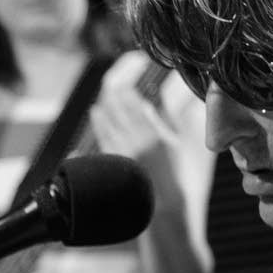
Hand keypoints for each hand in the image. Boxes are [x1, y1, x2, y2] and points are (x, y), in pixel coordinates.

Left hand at [88, 52, 178, 186]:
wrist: (161, 205)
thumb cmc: (174, 173)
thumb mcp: (175, 142)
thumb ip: (161, 118)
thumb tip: (151, 98)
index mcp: (150, 134)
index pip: (128, 96)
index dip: (126, 78)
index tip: (132, 68)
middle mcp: (130, 141)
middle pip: (112, 103)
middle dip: (113, 86)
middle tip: (118, 75)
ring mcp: (117, 151)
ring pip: (103, 116)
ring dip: (105, 101)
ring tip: (110, 91)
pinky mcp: (109, 159)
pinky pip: (99, 133)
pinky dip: (99, 120)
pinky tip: (98, 112)